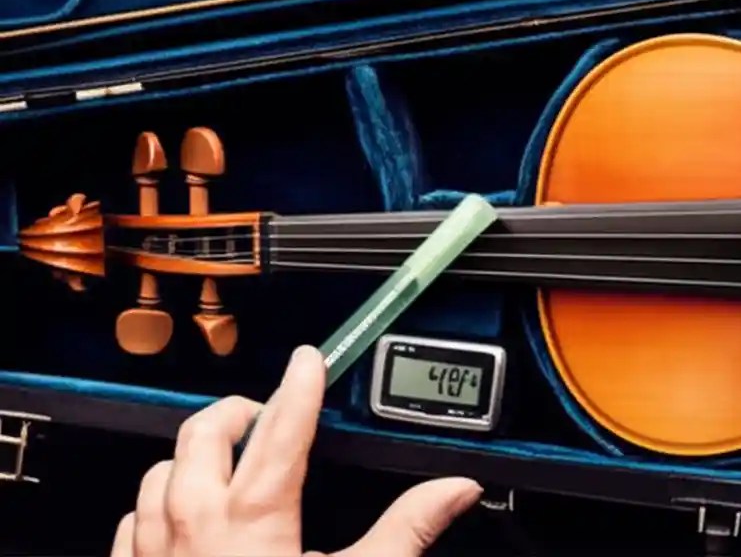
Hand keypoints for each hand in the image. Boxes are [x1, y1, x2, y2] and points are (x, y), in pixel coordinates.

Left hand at [110, 346, 480, 556]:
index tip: (309, 360)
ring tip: (220, 457)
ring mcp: (155, 556)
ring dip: (190, 456)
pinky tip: (172, 518)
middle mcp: (194, 527)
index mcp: (254, 520)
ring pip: (158, 475)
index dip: (299, 387)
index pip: (282, 431)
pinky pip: (130, 526)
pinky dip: (154, 507)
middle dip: (237, 411)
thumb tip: (453, 490)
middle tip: (265, 409)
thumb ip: (407, 531)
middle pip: (203, 436)